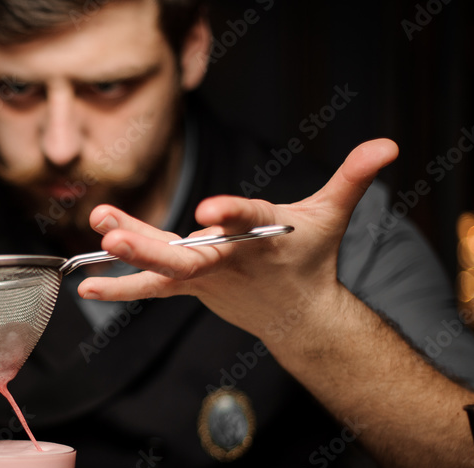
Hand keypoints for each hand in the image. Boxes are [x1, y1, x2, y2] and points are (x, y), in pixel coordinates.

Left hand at [76, 138, 399, 340]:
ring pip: (163, 267)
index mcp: (265, 237)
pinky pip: (151, 287)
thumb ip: (352, 178)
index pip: (248, 222)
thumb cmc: (311, 258)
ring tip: (97, 228)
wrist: (297, 316)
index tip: (209, 210)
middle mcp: (230, 260)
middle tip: (111, 235)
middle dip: (148, 245)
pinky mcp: (190, 286)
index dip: (232, 214)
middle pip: (187, 256)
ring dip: (128, 251)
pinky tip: (85, 288)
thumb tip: (389, 145)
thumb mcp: (333, 215)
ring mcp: (206, 277)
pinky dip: (120, 287)